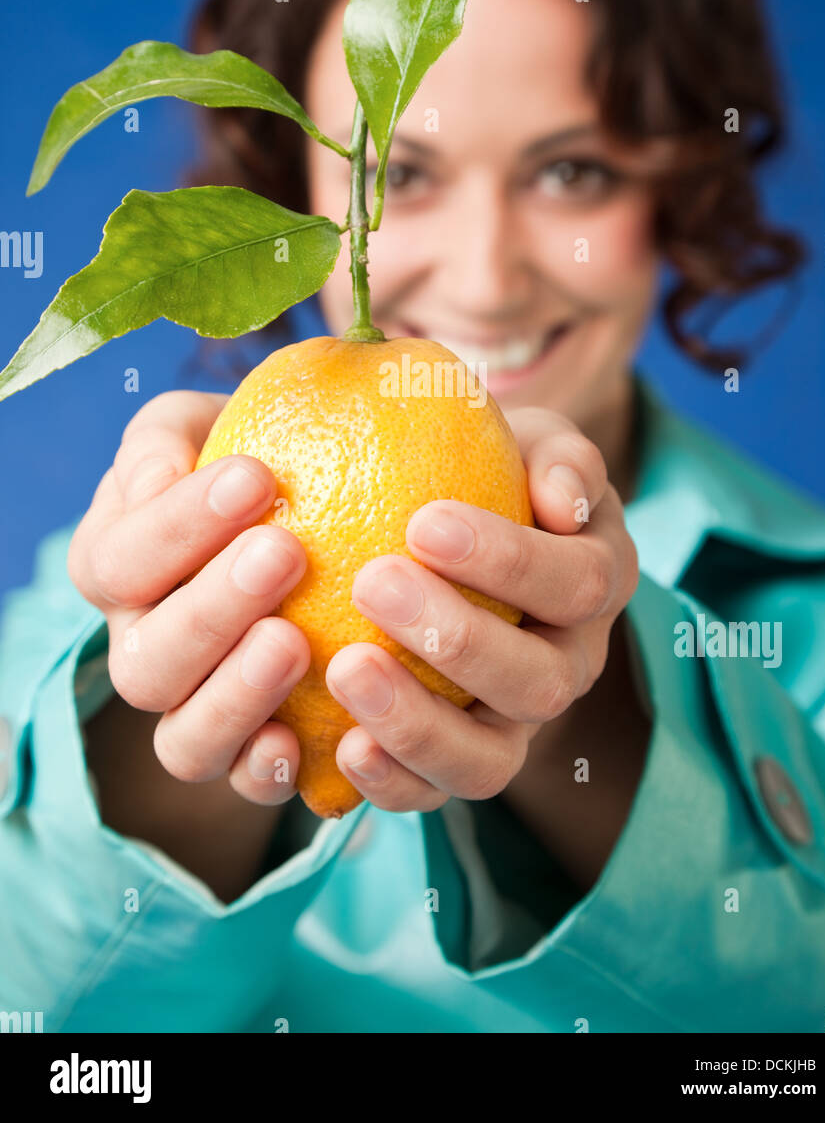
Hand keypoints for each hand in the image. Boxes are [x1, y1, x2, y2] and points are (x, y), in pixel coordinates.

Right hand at [68, 391, 313, 807]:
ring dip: (236, 696)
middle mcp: (142, 651)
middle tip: (285, 553)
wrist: (322, 510)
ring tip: (297, 642)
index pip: (120, 560)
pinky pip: (245, 785)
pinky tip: (302, 739)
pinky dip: (266, 773)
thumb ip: (166, 439)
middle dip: (212, 610)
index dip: (178, 526)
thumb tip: (155, 479)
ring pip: (184, 740)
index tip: (256, 477)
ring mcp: (193, 711)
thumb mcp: (205, 425)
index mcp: (116, 570)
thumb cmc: (253, 457)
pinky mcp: (253, 754)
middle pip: (146, 663)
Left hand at [325, 408, 639, 811]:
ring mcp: (514, 725)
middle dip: (457, 639)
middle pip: (539, 681)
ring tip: (346, 668)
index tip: (423, 523)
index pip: (575, 582)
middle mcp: (569, 665)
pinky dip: (391, 782)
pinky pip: (433, 794)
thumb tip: (563, 497)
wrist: (449, 538)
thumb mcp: (526, 444)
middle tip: (372, 582)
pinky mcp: (455, 763)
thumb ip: (556, 456)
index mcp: (597, 580)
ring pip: (489, 758)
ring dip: (417, 722)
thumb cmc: (487, 475)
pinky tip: (340, 745)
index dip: (507, 560)